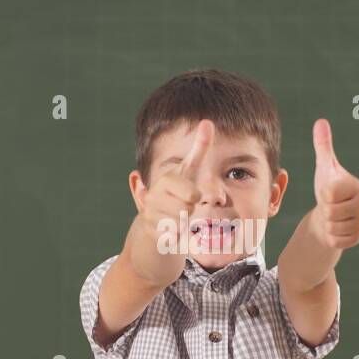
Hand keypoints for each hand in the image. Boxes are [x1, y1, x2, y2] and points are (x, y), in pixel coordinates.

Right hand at [139, 119, 214, 247]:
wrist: (160, 215)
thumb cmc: (180, 189)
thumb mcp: (191, 170)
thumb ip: (200, 148)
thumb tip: (207, 121)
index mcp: (166, 180)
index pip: (190, 193)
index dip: (194, 196)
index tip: (192, 195)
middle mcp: (154, 196)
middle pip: (187, 210)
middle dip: (189, 211)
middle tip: (183, 206)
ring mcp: (151, 214)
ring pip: (180, 224)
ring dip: (184, 223)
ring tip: (178, 216)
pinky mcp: (151, 232)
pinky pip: (173, 237)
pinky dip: (177, 235)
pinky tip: (171, 228)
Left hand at [311, 118, 358, 248]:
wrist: (328, 214)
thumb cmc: (327, 188)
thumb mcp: (324, 167)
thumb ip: (323, 145)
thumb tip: (321, 121)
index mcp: (356, 186)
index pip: (330, 193)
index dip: (323, 194)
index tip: (329, 191)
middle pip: (329, 212)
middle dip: (324, 210)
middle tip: (329, 206)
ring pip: (331, 227)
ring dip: (326, 223)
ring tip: (331, 216)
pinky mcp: (356, 238)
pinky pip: (335, 240)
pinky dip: (330, 236)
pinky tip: (335, 228)